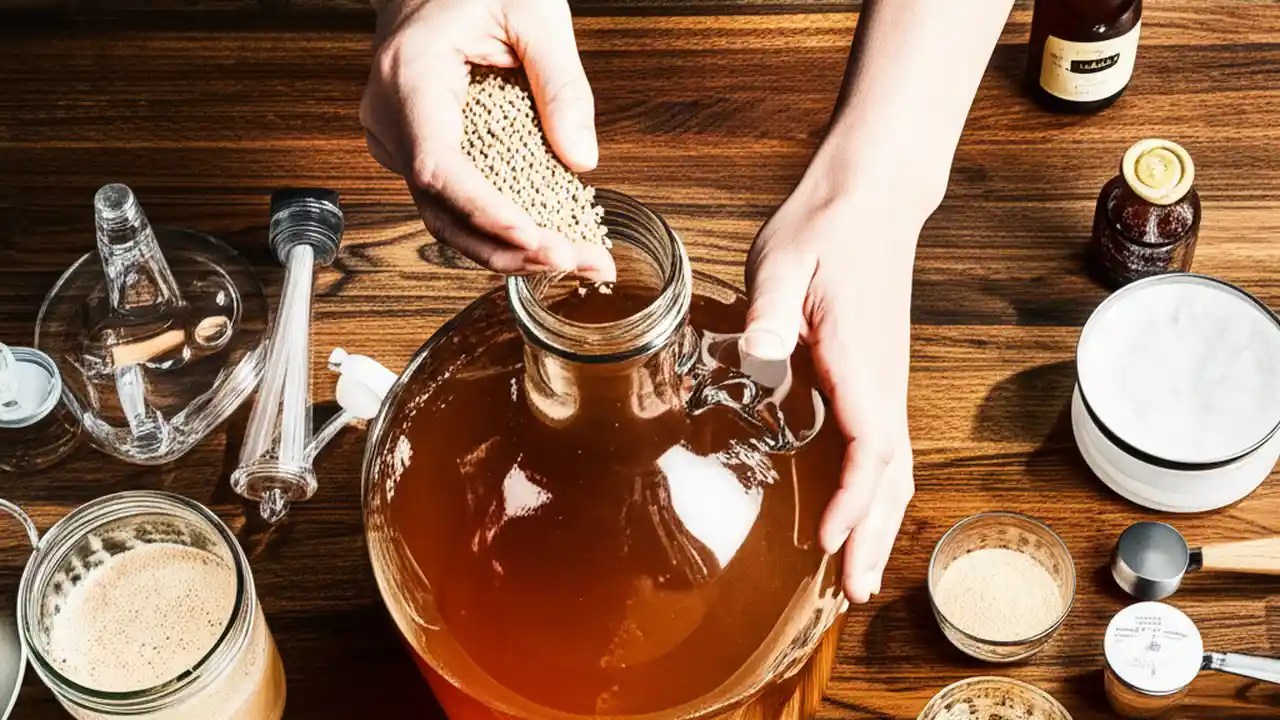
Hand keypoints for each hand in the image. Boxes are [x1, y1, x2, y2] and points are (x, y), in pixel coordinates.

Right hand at [362, 0, 612, 278]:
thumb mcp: (535, 13)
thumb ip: (561, 83)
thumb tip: (582, 158)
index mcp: (409, 77)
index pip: (438, 166)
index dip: (484, 211)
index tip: (532, 236)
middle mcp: (391, 119)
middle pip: (442, 210)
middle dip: (511, 249)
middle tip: (578, 261)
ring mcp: (398, 141)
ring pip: (447, 220)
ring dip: (511, 251)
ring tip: (579, 261)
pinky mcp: (419, 154)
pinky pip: (454, 205)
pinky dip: (500, 230)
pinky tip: (551, 242)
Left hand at [743, 156, 925, 603]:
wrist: (871, 197)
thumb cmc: (826, 227)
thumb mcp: (783, 262)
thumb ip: (769, 313)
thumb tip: (759, 362)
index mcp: (862, 362)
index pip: (869, 448)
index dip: (853, 502)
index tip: (830, 544)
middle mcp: (885, 380)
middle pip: (892, 475)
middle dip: (876, 536)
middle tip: (858, 594)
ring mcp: (886, 379)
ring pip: (894, 466)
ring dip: (881, 520)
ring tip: (862, 572)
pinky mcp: (876, 375)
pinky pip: (884, 446)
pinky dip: (876, 489)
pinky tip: (859, 509)